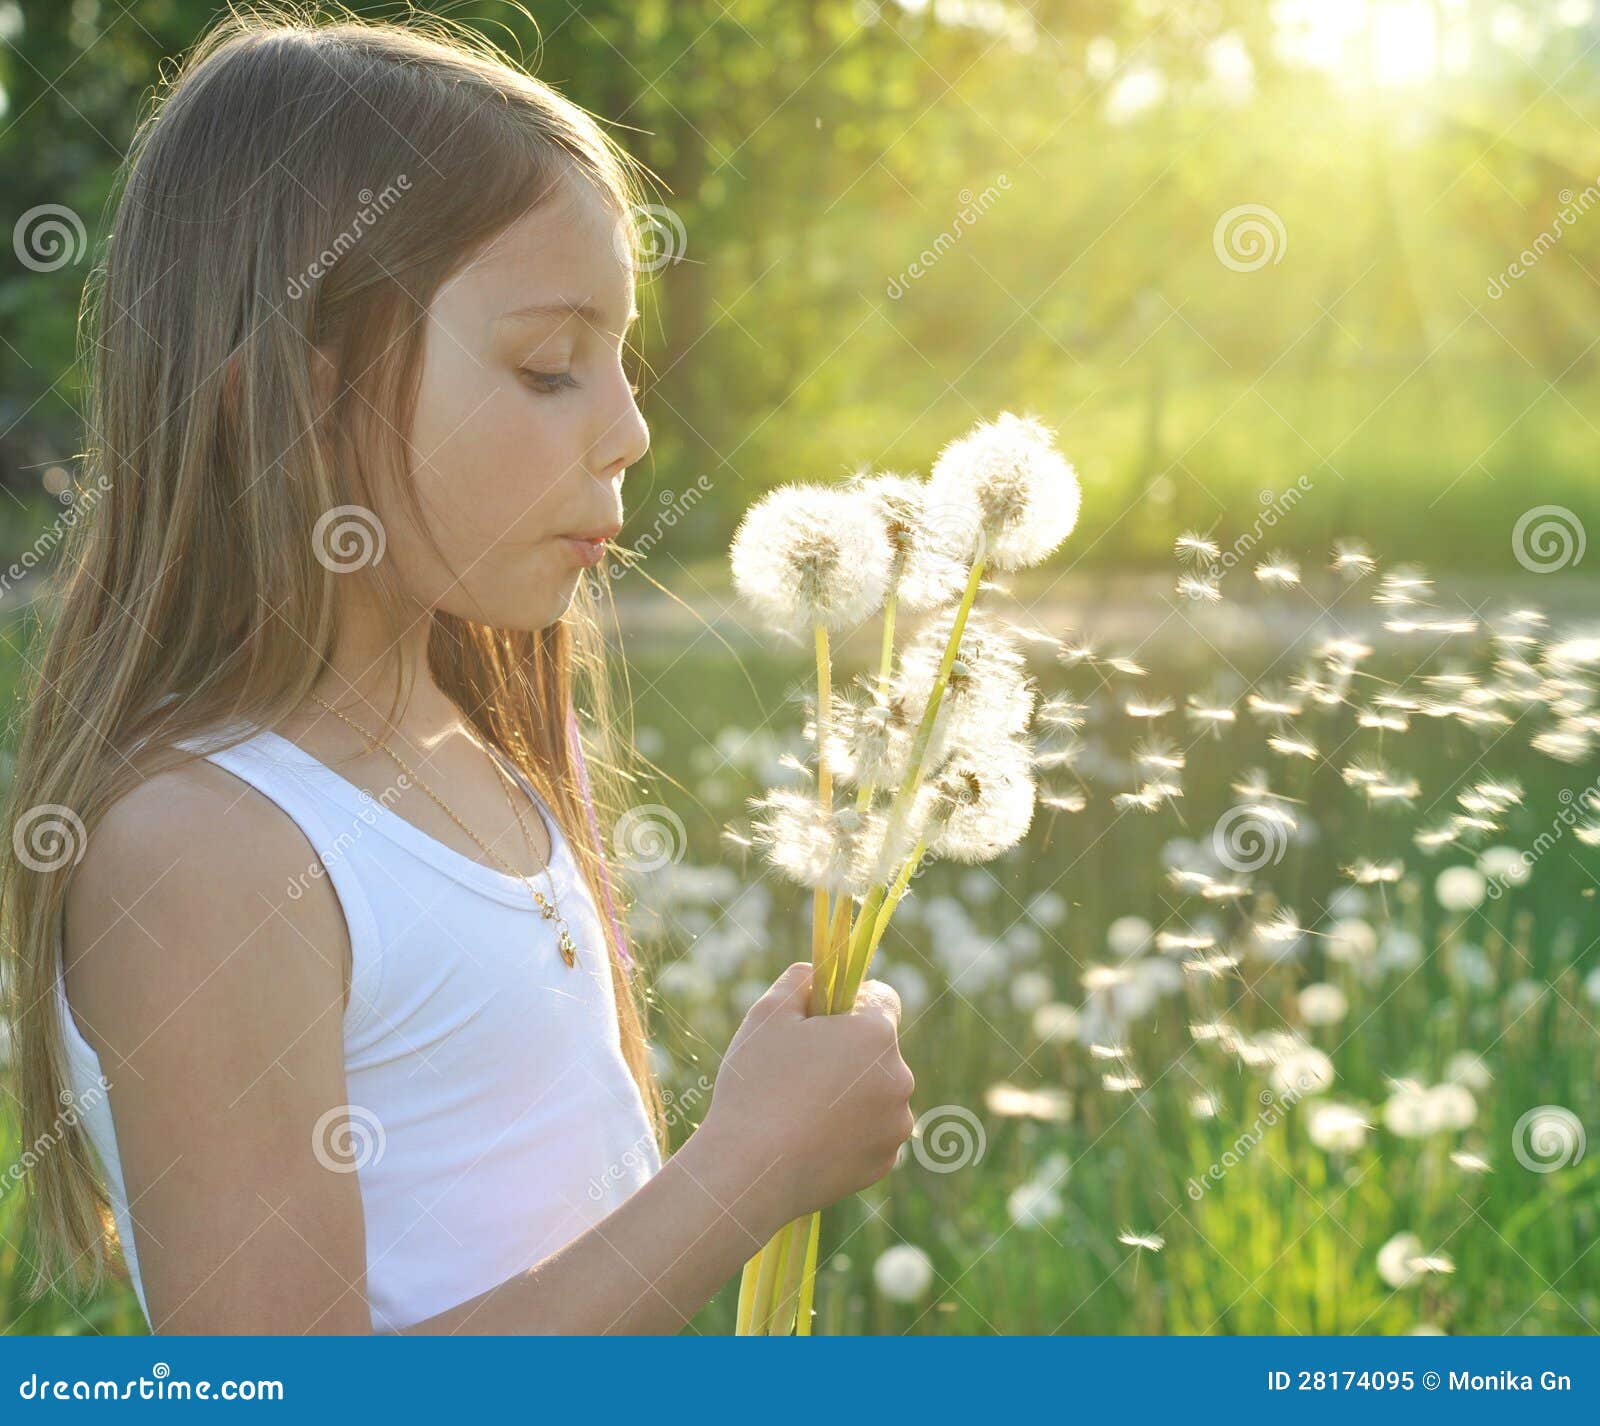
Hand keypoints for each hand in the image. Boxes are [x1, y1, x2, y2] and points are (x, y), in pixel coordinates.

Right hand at [692, 962, 914, 1231]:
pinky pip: (870, 1133)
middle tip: (799, 1069)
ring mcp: (896, 1125)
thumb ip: (800, 979)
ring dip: (850, 1093)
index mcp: (877, 1035)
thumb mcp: (767, 1013)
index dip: (850, 1003)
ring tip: (799, 1109)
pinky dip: (848, 1132)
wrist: (751, 1171)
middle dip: (847, 1052)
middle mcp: (900, 1078)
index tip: (821, 1019)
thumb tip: (818, 974)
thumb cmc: (757, 1084)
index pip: (883, 999)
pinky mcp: (884, 1163)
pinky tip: (809, 1139)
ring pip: (875, 1093)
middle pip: (876, 1050)